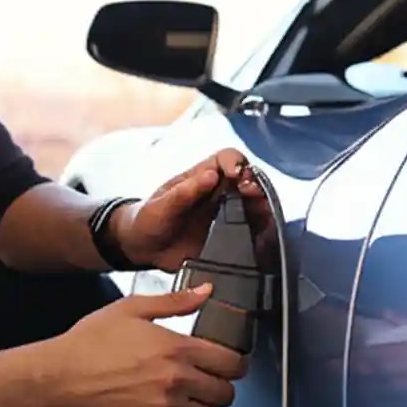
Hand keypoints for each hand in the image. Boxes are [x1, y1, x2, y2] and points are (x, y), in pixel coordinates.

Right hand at [46, 284, 249, 406]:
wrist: (58, 380)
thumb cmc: (88, 345)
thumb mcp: (130, 309)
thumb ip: (174, 301)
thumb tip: (204, 292)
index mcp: (177, 348)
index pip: (232, 362)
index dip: (235, 363)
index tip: (228, 363)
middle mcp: (177, 380)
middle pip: (226, 393)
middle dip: (221, 387)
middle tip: (208, 382)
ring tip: (193, 402)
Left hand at [114, 148, 263, 271]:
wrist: (143, 248)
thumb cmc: (148, 219)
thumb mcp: (160, 205)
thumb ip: (184, 193)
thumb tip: (211, 175)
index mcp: (202, 177)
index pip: (227, 158)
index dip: (236, 163)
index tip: (237, 176)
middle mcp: (218, 193)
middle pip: (248, 180)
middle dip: (256, 185)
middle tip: (252, 195)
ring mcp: (226, 215)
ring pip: (254, 205)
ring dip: (263, 208)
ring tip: (263, 217)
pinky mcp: (229, 237)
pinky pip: (251, 231)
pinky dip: (261, 233)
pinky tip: (262, 238)